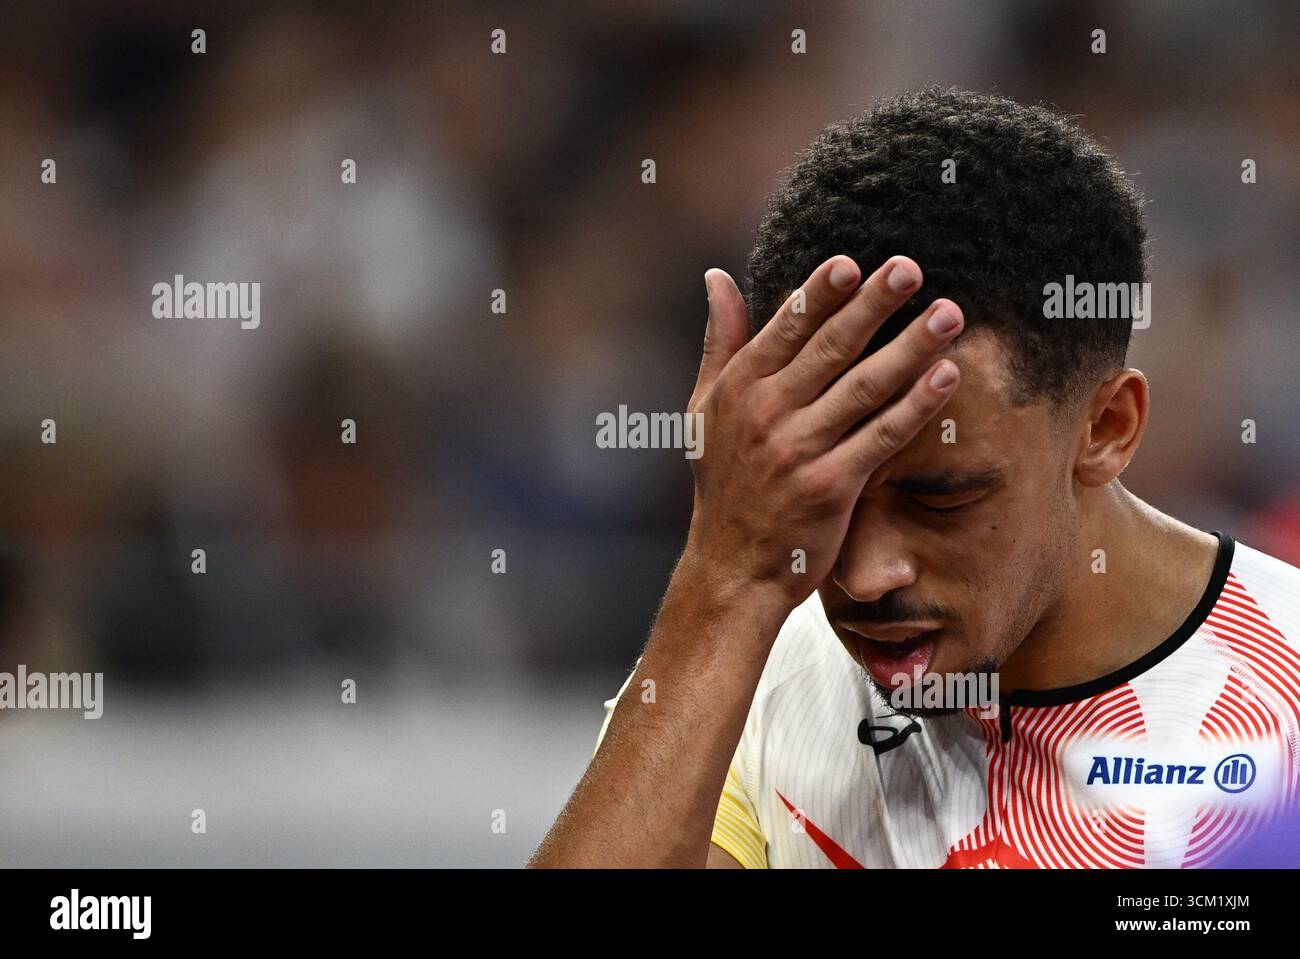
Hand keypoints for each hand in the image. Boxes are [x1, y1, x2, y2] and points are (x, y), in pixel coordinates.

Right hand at [679, 254, 963, 612]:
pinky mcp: (832, 485)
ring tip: (948, 313)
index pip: (786, 328)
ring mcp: (799, 449)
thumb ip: (719, 341)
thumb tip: (718, 276)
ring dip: (910, 345)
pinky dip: (917, 404)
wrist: (733, 567)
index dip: (820, 293)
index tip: (851, 262)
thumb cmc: (724, 484)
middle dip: (873, 304)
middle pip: (830, 347)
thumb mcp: (705, 408)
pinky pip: (883, 436)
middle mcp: (767, 413)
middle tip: (911, 268)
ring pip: (864, 386)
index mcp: (739, 388)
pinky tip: (946, 375)